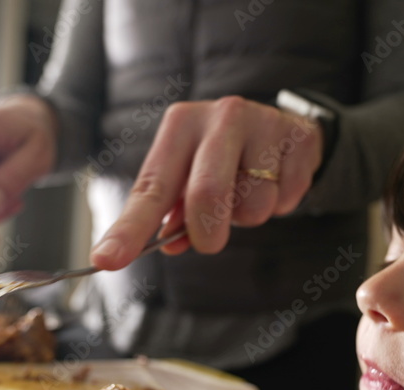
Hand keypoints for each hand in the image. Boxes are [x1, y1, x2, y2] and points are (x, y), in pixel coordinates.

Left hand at [89, 95, 322, 269]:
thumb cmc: (224, 160)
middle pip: (206, 197)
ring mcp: (263, 123)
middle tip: (212, 238)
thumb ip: (172, 213)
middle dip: (208, 233)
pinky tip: (277, 181)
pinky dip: (280, 205)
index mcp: (181, 125)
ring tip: (251, 191)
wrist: (283, 130)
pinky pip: (286, 200)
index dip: (129, 230)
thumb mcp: (190, 177)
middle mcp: (220, 116)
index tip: (106, 259)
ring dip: (249, 217)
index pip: (151, 189)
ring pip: (253, 206)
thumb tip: (167, 244)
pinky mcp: (298, 137)